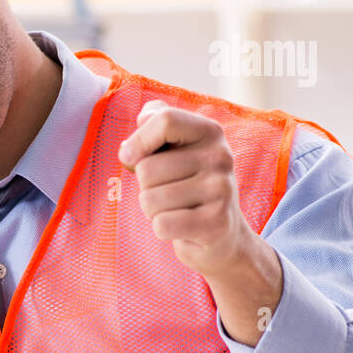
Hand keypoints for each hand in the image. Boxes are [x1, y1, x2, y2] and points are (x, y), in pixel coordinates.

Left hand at [118, 100, 253, 278]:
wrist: (222, 233)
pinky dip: (162, 229)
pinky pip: (161, 224)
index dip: (137, 140)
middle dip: (145, 186)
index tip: (130, 157)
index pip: (164, 120)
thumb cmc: (187, 185)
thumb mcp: (175, 148)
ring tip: (175, 209)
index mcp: (209, 132)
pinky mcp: (216, 223)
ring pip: (149, 199)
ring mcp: (221, 190)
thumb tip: (139, 127)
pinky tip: (181, 227)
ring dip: (152, 209)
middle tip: (168, 192)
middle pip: (147, 168)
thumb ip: (155, 125)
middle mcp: (220, 157)